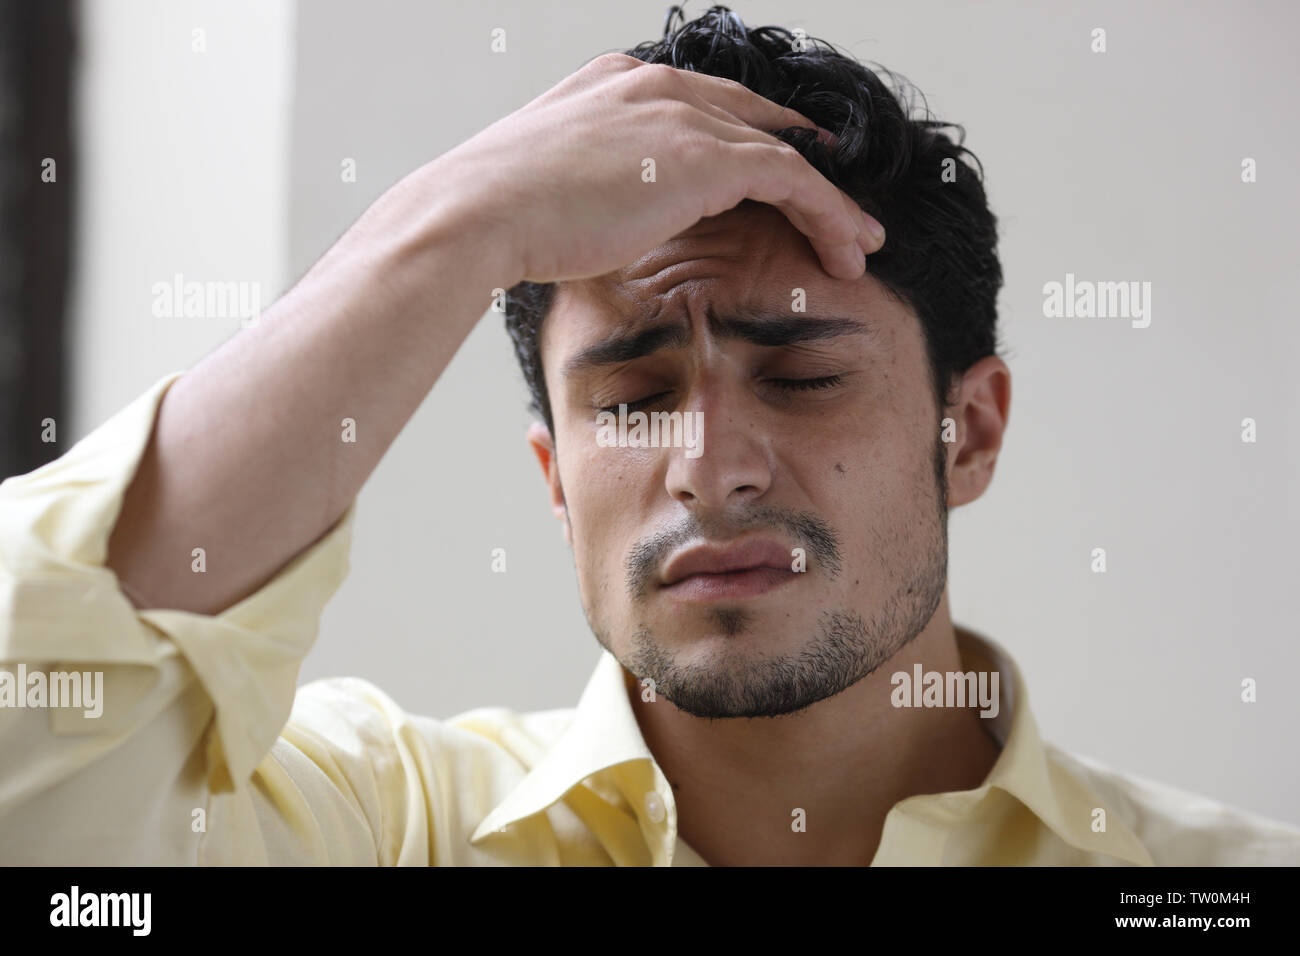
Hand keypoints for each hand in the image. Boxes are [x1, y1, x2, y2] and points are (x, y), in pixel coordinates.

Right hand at [427, 52, 883, 284]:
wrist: (476, 212)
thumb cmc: (495, 214)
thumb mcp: (549, 184)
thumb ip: (594, 183)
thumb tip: (606, 218)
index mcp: (618, 84)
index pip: (709, 107)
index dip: (755, 141)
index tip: (785, 173)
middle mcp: (657, 85)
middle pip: (757, 119)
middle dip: (805, 161)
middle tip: (839, 204)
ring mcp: (681, 113)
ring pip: (785, 151)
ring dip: (830, 202)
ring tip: (859, 243)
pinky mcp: (704, 154)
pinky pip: (792, 179)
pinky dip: (827, 213)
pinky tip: (845, 248)